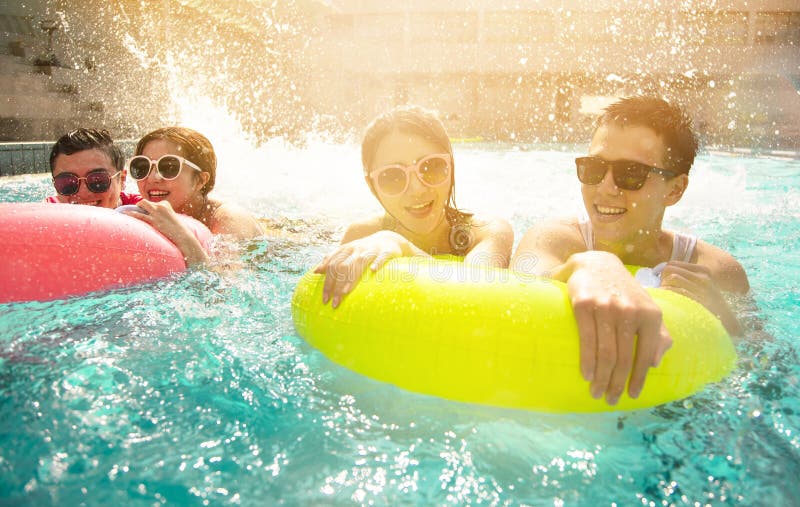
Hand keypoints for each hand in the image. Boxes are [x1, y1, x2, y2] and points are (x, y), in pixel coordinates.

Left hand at [122, 200, 208, 265]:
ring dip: (137, 207)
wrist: (183, 237)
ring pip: (142, 204)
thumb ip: (166, 219)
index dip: (151, 209)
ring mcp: (157, 213)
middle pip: (146, 202)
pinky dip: (130, 214)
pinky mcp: (153, 221)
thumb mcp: (173, 222)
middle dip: (141, 206)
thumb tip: (160, 223)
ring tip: (130, 213)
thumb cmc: (179, 232)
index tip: (149, 215)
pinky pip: (139, 215)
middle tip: (138, 213)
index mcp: (166, 205)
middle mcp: (161, 207)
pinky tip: (124, 214)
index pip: (155, 203)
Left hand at [314, 231, 413, 307]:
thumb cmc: (364, 250)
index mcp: (346, 249)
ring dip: (351, 278)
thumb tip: (315, 271)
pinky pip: (380, 257)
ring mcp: (370, 250)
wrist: (388, 239)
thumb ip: (332, 260)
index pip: (332, 266)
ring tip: (345, 292)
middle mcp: (356, 249)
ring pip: (359, 263)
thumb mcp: (347, 252)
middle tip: (334, 302)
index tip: (325, 298)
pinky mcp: (385, 251)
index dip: (327, 282)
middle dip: (336, 285)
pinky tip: (373, 271)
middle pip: (343, 266)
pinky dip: (376, 262)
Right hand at [553, 251, 672, 404]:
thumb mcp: (647, 308)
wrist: (597, 263)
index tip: (632, 396)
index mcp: (650, 315)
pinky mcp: (584, 304)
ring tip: (597, 393)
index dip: (639, 379)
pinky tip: (587, 375)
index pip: (646, 355)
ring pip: (606, 353)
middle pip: (624, 358)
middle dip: (617, 384)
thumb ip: (659, 334)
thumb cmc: (624, 292)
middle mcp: (630, 311)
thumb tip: (655, 363)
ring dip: (601, 378)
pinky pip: (587, 340)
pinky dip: (588, 361)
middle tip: (610, 400)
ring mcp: (607, 307)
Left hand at [660, 261, 740, 334]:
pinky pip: (678, 291)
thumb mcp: (702, 285)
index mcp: (702, 270)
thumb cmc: (708, 302)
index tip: (664, 283)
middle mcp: (703, 277)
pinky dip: (669, 294)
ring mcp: (702, 288)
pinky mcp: (700, 300)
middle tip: (664, 289)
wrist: (726, 319)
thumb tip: (664, 273)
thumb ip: (687, 277)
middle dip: (662, 279)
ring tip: (667, 295)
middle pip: (670, 269)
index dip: (664, 273)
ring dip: (665, 286)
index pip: (672, 264)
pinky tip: (670, 301)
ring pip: (673, 277)